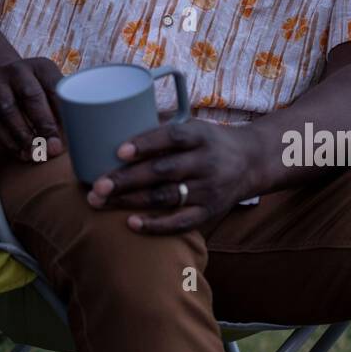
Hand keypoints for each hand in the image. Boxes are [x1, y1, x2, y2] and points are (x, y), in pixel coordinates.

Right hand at [0, 57, 64, 161]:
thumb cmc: (30, 86)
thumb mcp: (47, 85)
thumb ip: (60, 105)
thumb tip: (75, 134)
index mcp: (39, 67)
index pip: (54, 86)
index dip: (63, 110)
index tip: (71, 131)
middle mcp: (16, 72)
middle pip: (30, 96)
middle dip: (43, 124)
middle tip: (53, 147)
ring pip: (8, 111)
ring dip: (23, 136)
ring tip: (36, 154)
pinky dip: (8, 142)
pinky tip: (21, 153)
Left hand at [87, 119, 256, 233]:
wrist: (253, 162)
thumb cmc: (209, 142)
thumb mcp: (195, 127)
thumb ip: (163, 130)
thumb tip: (115, 126)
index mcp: (200, 136)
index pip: (172, 137)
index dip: (145, 144)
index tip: (118, 151)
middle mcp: (206, 162)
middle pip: (163, 171)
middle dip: (126, 179)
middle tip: (97, 186)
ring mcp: (209, 189)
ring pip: (166, 197)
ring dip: (130, 200)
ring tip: (101, 201)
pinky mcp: (210, 211)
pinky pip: (181, 222)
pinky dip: (155, 225)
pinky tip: (131, 222)